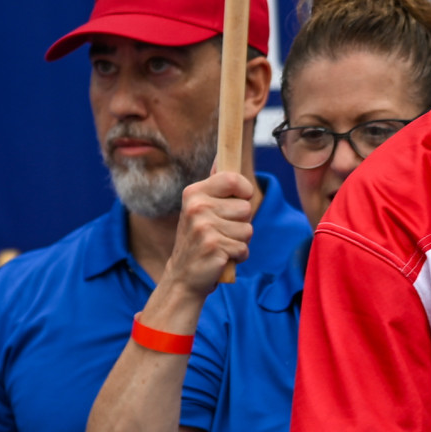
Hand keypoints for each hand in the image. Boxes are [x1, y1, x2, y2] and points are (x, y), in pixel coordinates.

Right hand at [160, 171, 259, 299]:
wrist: (182, 276)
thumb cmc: (199, 240)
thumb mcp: (200, 208)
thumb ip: (215, 185)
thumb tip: (223, 155)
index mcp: (194, 193)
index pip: (233, 179)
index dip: (244, 192)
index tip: (237, 201)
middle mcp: (197, 207)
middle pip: (246, 208)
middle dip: (241, 224)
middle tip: (220, 232)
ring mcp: (204, 227)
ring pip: (248, 230)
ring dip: (239, 241)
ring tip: (219, 245)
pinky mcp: (213, 247)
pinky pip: (243, 248)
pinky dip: (237, 256)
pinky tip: (220, 257)